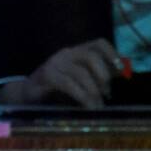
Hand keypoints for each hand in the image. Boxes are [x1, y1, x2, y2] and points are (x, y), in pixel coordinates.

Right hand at [0, 38, 125, 107]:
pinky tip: (87, 107)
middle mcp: (65, 54)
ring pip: (81, 73)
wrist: (27, 96)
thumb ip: (97, 77)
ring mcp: (54, 63)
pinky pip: (69, 84)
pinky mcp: (46, 75)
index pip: (98, 44)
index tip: (121, 70)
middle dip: (103, 75)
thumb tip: (123, 74)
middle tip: (107, 93)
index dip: (112, 54)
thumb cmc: (57, 90)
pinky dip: (82, 97)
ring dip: (93, 92)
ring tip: (97, 107)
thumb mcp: (80, 81)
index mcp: (76, 52)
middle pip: (91, 56)